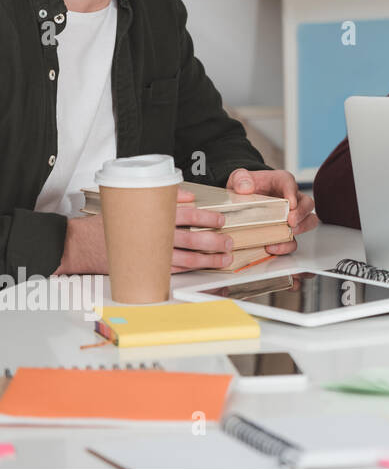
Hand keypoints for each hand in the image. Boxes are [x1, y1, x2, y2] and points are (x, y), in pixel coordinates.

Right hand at [55, 188, 238, 273]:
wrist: (80, 244)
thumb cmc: (107, 223)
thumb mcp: (131, 202)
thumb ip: (162, 198)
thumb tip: (187, 196)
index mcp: (150, 218)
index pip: (185, 215)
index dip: (206, 217)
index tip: (219, 220)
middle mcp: (152, 238)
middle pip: (190, 239)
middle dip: (213, 242)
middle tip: (228, 242)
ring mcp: (150, 256)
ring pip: (186, 260)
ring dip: (208, 260)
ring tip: (223, 258)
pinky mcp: (145, 270)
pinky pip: (172, 272)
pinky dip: (190, 271)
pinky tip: (202, 269)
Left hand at [227, 168, 316, 255]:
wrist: (240, 200)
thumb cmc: (245, 187)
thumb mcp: (238, 178)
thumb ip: (240, 179)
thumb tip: (245, 188)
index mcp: (281, 182)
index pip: (291, 184)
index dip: (293, 193)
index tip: (290, 203)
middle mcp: (292, 199)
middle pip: (307, 204)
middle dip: (301, 213)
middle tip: (291, 221)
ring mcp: (292, 216)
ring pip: (308, 221)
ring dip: (301, 229)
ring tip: (287, 235)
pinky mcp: (286, 231)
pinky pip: (293, 240)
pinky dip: (287, 245)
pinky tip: (274, 247)